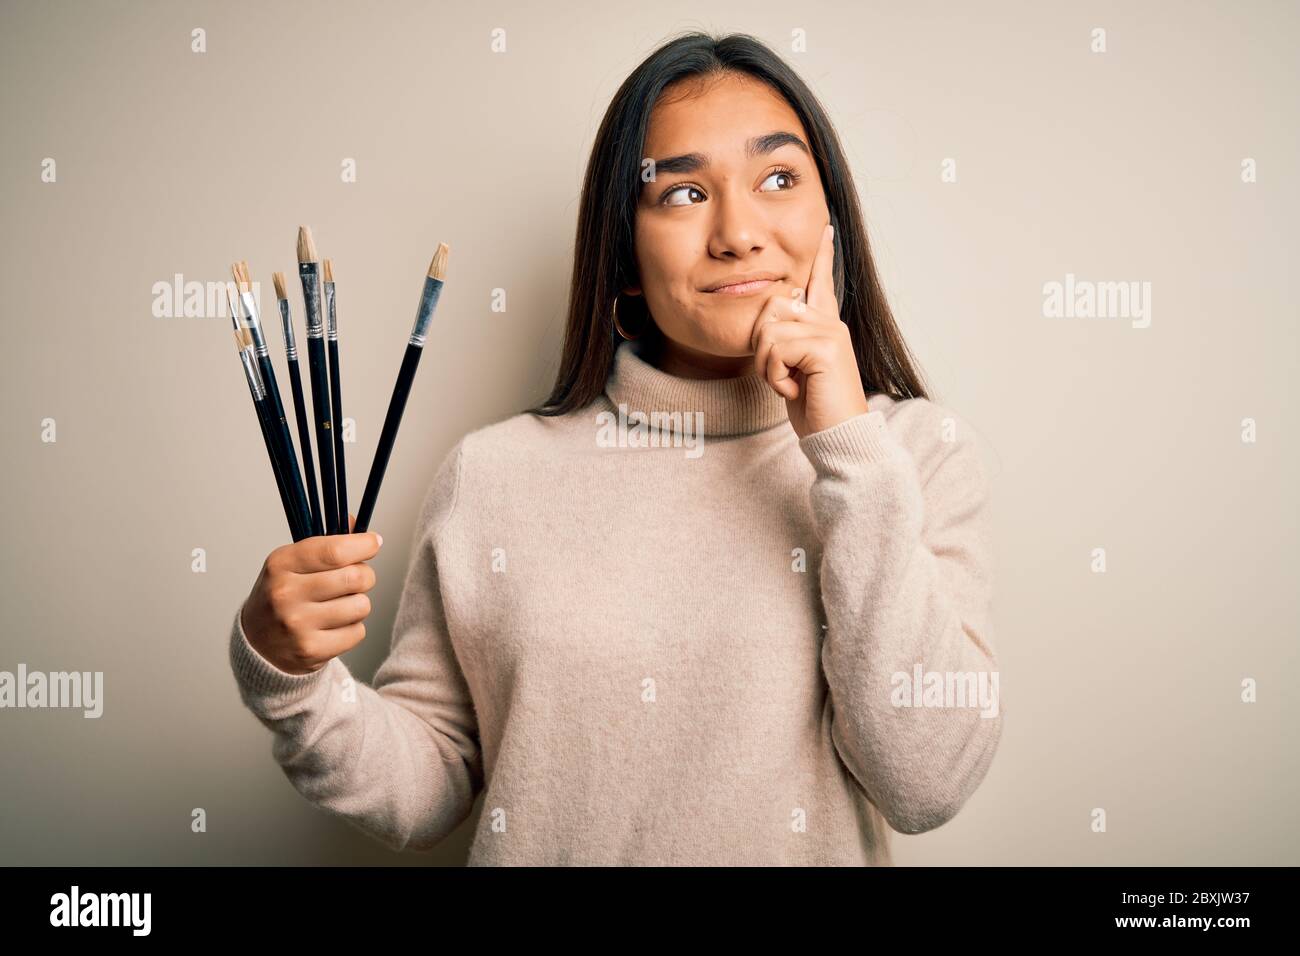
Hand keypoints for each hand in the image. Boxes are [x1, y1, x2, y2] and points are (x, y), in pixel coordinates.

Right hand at [240, 512, 382, 674]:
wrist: (257, 644)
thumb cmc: (282, 596)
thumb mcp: (293, 562)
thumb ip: (325, 542)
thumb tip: (354, 521)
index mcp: (281, 564)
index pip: (334, 550)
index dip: (363, 545)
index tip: (374, 542)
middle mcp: (286, 594)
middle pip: (355, 577)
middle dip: (365, 576)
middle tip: (356, 579)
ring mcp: (297, 625)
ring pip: (361, 606)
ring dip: (358, 604)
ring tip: (339, 605)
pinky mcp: (310, 650)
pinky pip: (357, 632)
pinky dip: (353, 628)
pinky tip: (333, 627)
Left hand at [749, 223, 868, 437]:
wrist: (838, 438)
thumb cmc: (816, 410)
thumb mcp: (796, 371)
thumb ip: (789, 343)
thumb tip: (773, 318)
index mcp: (826, 326)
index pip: (821, 283)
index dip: (822, 256)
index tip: (826, 229)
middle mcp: (830, 323)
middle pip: (772, 305)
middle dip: (761, 345)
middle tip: (780, 375)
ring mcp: (830, 333)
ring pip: (768, 331)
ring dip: (766, 366)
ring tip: (790, 385)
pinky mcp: (825, 347)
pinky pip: (775, 350)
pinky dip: (775, 377)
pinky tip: (795, 391)